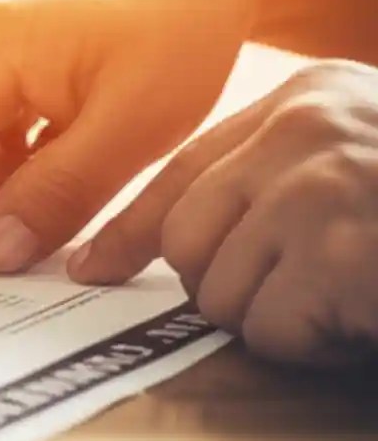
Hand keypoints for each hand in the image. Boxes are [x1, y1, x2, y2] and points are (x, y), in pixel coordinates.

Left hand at [71, 61, 377, 364]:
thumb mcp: (364, 147)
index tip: (89, 266)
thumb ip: (276, 169)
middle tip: (295, 292)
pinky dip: (307, 343)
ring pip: (218, 292)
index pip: (182, 169)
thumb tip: (180, 238)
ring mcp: (319, 188)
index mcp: (302, 97)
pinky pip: (267, 330)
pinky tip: (355, 316)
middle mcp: (302, 130)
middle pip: (184, 238)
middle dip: (223, 282)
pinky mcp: (339, 255)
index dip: (130, 229)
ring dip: (272, 317)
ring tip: (339, 296)